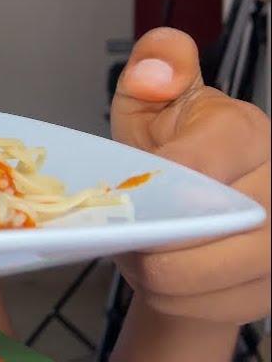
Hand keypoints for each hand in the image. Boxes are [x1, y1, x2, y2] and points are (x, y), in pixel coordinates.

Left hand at [110, 27, 269, 326]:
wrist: (191, 201)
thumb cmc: (171, 146)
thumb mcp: (151, 98)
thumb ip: (154, 66)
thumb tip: (156, 73)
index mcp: (246, 131)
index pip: (201, 167)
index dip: (156, 189)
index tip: (127, 196)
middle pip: (211, 230)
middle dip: (154, 238)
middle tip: (126, 232)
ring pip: (212, 276)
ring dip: (160, 273)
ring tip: (139, 254)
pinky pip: (219, 306)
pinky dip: (179, 299)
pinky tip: (163, 279)